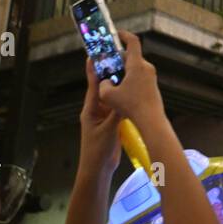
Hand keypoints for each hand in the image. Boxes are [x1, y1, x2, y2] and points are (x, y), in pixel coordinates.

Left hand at [78, 59, 121, 176]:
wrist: (98, 168)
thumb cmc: (98, 150)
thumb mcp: (109, 130)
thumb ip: (117, 115)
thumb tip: (126, 100)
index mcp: (91, 110)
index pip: (93, 86)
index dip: (93, 71)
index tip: (94, 55)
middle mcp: (96, 110)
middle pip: (103, 89)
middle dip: (108, 74)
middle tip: (116, 59)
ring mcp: (104, 117)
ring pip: (111, 97)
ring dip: (117, 86)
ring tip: (126, 72)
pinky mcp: (111, 124)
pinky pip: (118, 108)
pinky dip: (123, 100)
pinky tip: (131, 93)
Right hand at [96, 31, 163, 121]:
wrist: (151, 118)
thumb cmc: (131, 106)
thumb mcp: (108, 95)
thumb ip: (103, 84)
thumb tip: (107, 81)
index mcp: (137, 64)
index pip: (133, 41)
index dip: (124, 34)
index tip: (116, 33)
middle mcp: (146, 67)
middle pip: (131, 55)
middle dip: (117, 57)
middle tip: (106, 61)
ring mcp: (151, 76)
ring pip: (134, 66)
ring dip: (123, 69)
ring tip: (111, 77)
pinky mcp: (152, 84)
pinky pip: (139, 75)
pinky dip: (129, 77)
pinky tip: (121, 88)